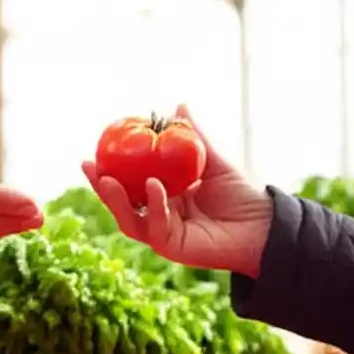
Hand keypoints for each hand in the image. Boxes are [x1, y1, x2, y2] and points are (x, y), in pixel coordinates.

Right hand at [82, 105, 272, 276]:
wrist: (264, 224)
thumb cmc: (241, 195)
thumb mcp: (213, 160)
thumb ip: (194, 137)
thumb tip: (179, 106)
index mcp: (163, 198)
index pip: (128, 185)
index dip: (108, 171)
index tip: (94, 152)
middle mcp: (158, 217)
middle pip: (121, 205)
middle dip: (100, 188)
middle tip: (89, 167)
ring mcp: (164, 234)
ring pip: (130, 220)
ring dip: (116, 201)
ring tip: (108, 180)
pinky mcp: (173, 247)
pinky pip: (156, 226)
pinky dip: (153, 205)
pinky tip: (153, 186)